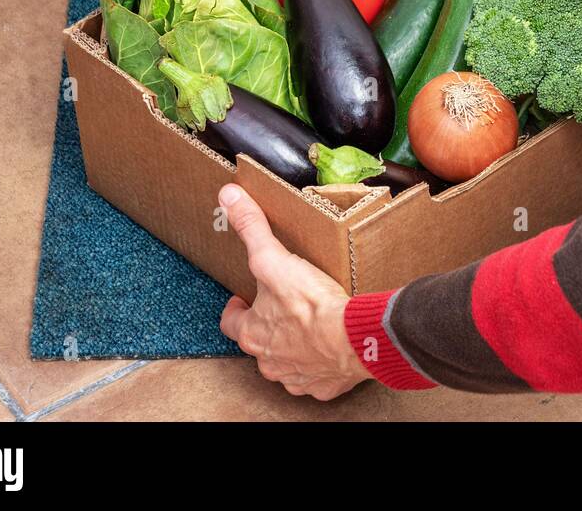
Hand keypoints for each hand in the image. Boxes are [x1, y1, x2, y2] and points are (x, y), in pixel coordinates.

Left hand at [217, 183, 371, 399]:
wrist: (353, 338)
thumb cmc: (311, 304)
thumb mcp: (274, 259)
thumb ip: (252, 229)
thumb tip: (228, 198)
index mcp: (252, 333)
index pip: (231, 322)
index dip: (236, 307)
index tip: (244, 296)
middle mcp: (268, 361)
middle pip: (259, 343)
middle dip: (269, 326)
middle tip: (284, 306)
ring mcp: (296, 376)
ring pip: (286, 362)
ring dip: (294, 347)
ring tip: (312, 325)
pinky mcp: (324, 385)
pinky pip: (317, 375)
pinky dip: (322, 362)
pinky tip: (333, 345)